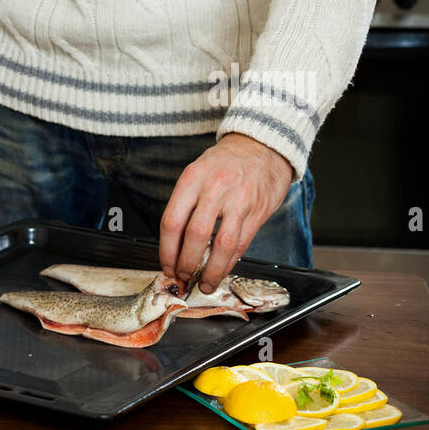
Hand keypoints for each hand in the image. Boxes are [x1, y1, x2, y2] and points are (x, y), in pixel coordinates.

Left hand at [158, 134, 293, 291]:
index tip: (167, 266)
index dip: (167, 251)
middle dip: (186, 264)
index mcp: (192, 179)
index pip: (172, 221)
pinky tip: (222, 270)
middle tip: (182, 277)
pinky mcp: (256, 212)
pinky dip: (230, 263)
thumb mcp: (197, 171)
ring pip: (221, 245)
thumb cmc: (225, 161)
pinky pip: (241, 244)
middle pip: (195, 236)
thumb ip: (186, 203)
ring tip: (204, 284)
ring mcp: (238, 201)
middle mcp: (214, 189)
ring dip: (211, 271)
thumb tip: (174, 244)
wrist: (262, 146)